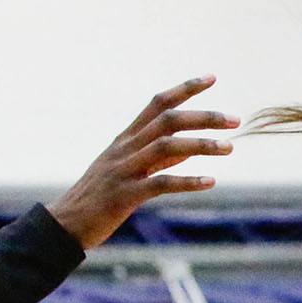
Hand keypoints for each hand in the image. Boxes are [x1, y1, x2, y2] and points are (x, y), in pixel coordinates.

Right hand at [49, 76, 238, 248]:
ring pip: (164, 147)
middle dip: (203, 117)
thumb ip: (160, 156)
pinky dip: (186, 181)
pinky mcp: (124, 195)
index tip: (212, 78)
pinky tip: (210, 182)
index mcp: (126, 139)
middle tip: (235, 119)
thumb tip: (193, 146)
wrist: (65, 225)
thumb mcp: (130, 169)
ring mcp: (123, 170)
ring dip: (201, 145)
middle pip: (166, 121)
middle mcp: (125, 148)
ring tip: (230, 147)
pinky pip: (159, 184)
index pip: (157, 104)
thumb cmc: (102, 197)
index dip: (184, 89)